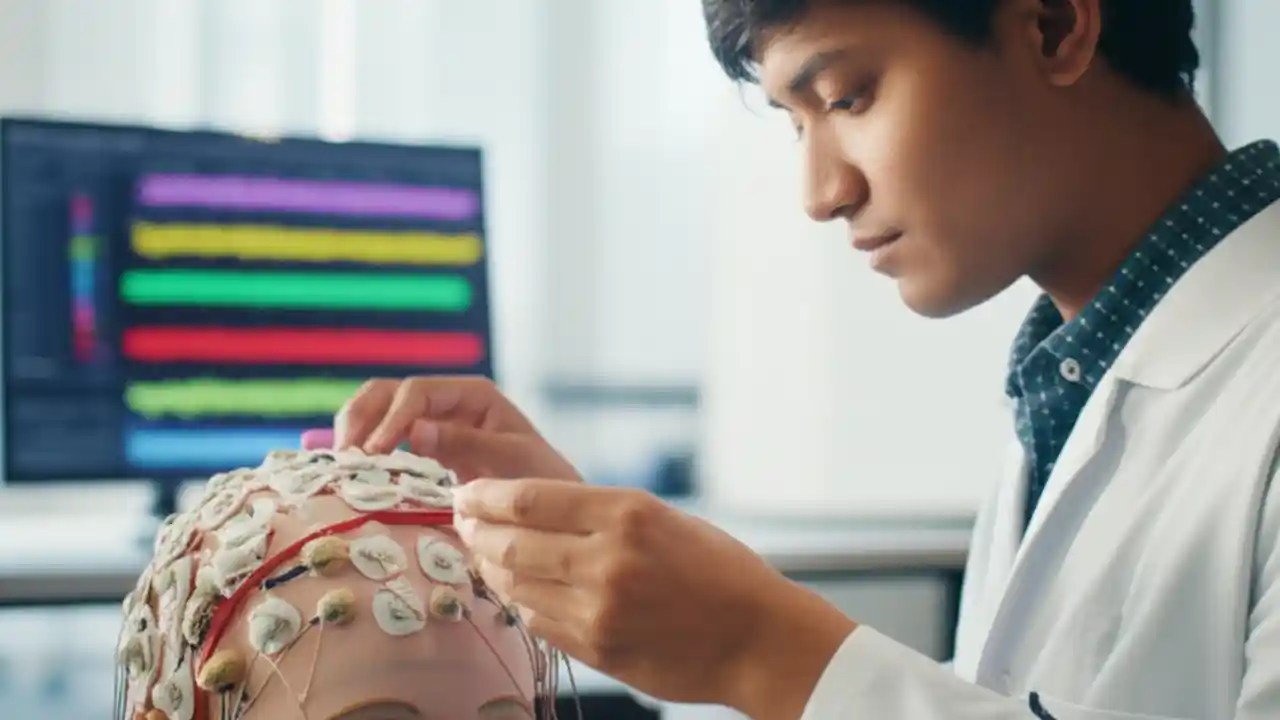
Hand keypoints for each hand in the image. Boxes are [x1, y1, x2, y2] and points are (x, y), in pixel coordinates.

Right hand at [333, 376, 579, 482]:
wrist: (555, 514)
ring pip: (373, 413)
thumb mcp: (512, 460)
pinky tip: (318, 453)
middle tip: (344, 458)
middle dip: (358, 419)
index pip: (416, 392)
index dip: (390, 419)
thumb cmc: (544, 481)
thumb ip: (468, 443)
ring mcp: (429, 426)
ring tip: (335, 465)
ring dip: (349, 433)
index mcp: (471, 395)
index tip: (371, 454)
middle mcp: (445, 403)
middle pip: (385, 394)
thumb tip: (415, 430)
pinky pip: (378, 441)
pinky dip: (352, 448)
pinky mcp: (418, 453)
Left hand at [453, 479, 857, 718]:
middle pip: (510, 543)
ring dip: (490, 569)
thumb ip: (601, 515)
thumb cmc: (719, 571)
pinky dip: (521, 603)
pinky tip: (518, 592)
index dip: (485, 495)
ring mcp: (600, 609)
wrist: (757, 638)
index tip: (466, 492)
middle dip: (475, 531)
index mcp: (627, 513)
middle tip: (462, 523)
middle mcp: (608, 559)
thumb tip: (533, 509)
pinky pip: (538, 621)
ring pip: (516, 585)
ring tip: (483, 556)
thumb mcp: (664, 520)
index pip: (529, 499)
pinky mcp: (598, 648)